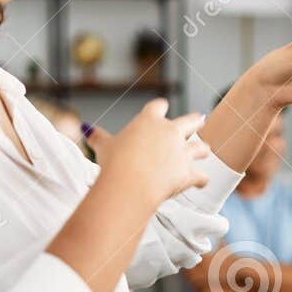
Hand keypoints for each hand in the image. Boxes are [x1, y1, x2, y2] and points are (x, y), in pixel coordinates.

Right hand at [87, 98, 208, 203]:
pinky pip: (201, 176)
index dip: (160, 107)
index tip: (161, 107)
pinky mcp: (188, 173)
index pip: (158, 106)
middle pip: (190, 121)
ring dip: (203, 149)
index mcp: (149, 121)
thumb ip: (98, 137)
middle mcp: (170, 133)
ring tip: (205, 150)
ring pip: (201, 147)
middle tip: (200, 119)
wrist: (129, 184)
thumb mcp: (104, 147)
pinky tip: (202, 181)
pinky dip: (201, 180)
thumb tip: (86, 129)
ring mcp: (182, 152)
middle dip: (195, 121)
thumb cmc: (115, 164)